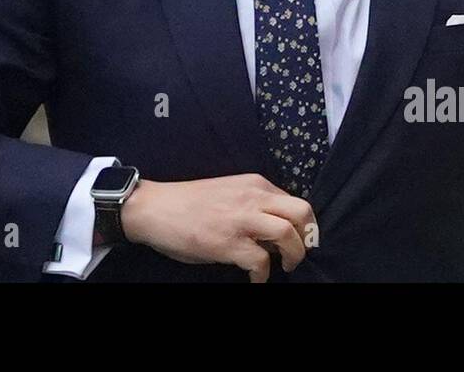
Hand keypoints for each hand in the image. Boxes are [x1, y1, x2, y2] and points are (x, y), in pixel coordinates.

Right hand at [120, 173, 316, 281]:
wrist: (155, 208)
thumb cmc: (188, 202)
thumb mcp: (229, 192)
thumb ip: (253, 202)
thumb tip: (274, 227)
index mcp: (254, 184)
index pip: (295, 200)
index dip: (302, 224)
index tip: (297, 239)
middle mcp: (252, 198)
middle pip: (302, 212)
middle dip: (308, 236)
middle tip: (299, 252)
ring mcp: (241, 220)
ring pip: (288, 234)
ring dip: (293, 256)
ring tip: (285, 266)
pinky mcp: (228, 243)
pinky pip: (261, 262)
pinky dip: (264, 275)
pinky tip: (256, 280)